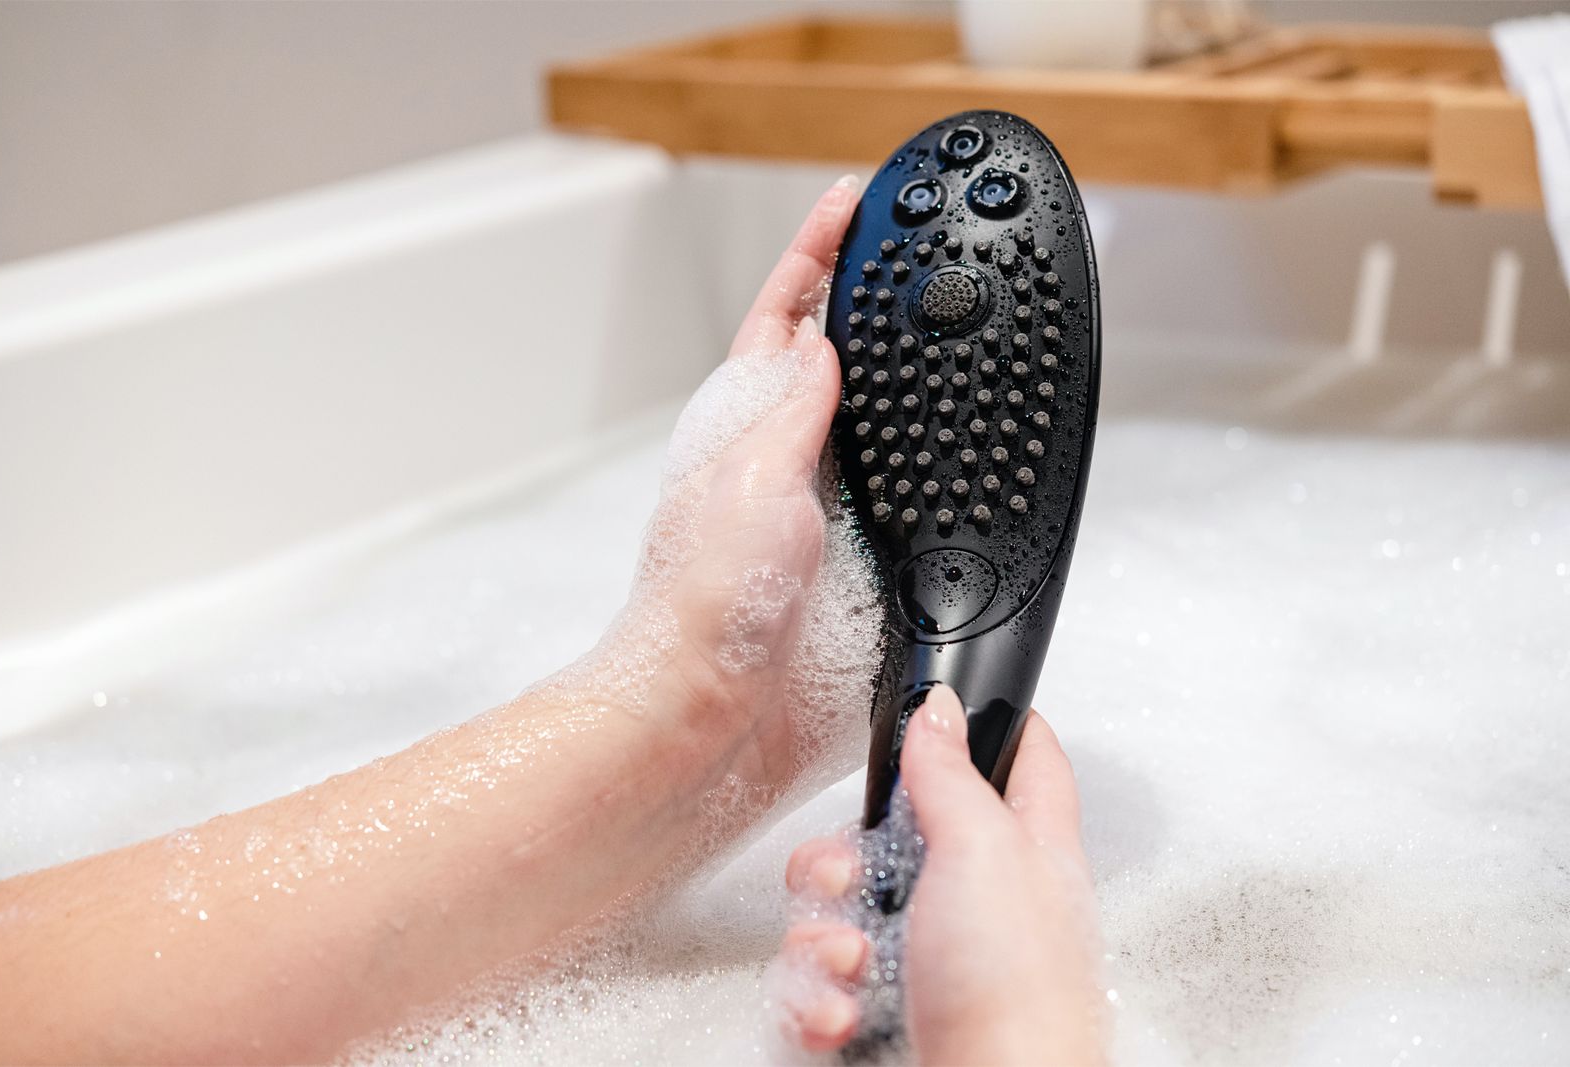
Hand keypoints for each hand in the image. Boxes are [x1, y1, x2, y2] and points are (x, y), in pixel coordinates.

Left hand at [584, 175, 871, 797]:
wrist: (707, 719)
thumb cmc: (708, 606)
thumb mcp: (755, 482)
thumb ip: (795, 412)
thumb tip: (821, 345)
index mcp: (742, 428)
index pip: (782, 314)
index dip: (815, 253)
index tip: (852, 202)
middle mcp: (774, 465)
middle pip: (821, 360)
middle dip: (857, 301)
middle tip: (901, 253)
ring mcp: (807, 515)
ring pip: (857, 425)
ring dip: (888, 378)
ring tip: (924, 334)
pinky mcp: (839, 569)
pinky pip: (885, 496)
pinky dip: (913, 462)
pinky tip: (939, 457)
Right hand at [778, 684, 1108, 1065]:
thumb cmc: (1019, 995)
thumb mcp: (984, 852)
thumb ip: (953, 776)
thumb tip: (939, 710)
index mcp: (1025, 849)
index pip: (1025, 762)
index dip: (992, 726)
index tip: (949, 706)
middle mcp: (979, 901)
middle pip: (891, 836)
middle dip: (842, 858)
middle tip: (847, 878)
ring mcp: (929, 960)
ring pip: (840, 913)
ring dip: (824, 936)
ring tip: (850, 960)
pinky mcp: (886, 1012)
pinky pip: (821, 982)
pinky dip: (818, 996)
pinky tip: (843, 1008)